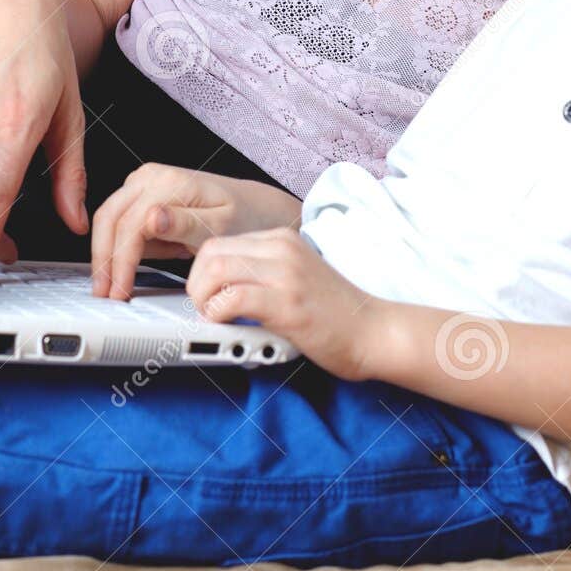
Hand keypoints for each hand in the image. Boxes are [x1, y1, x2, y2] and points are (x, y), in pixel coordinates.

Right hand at [90, 163, 301, 298]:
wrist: (255, 208)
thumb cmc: (242, 217)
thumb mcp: (219, 227)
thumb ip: (184, 224)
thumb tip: (151, 217)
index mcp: (171, 182)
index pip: (130, 224)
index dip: (120, 262)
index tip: (120, 291)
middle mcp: (152, 176)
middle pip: (110, 218)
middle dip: (104, 260)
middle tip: (105, 293)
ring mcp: (145, 182)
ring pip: (109, 218)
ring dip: (105, 253)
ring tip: (110, 287)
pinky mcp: (144, 193)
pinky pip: (119, 219)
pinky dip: (116, 245)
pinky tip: (122, 269)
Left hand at [185, 227, 382, 378]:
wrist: (374, 331)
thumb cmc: (336, 312)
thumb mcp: (296, 277)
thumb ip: (263, 273)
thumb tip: (220, 287)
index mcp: (283, 239)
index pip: (221, 242)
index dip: (202, 272)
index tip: (205, 294)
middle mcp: (282, 248)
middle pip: (211, 252)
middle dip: (196, 284)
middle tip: (204, 309)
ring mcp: (286, 273)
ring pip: (216, 270)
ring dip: (203, 299)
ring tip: (213, 318)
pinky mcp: (287, 303)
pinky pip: (233, 298)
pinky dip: (218, 313)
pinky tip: (227, 325)